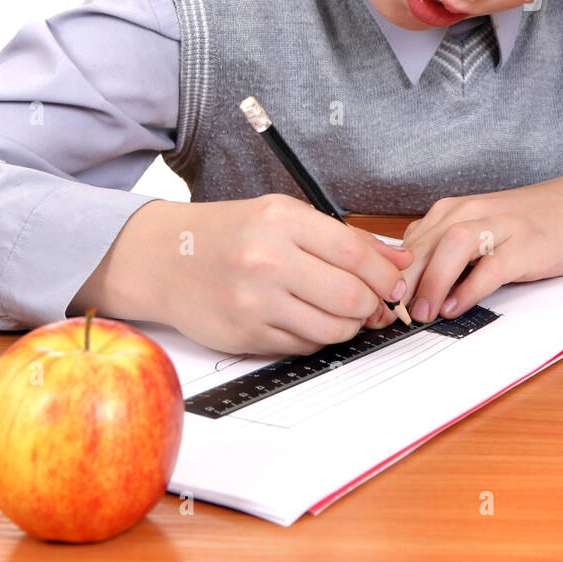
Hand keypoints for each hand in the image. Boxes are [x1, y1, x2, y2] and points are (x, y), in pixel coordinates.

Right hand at [96, 194, 414, 354]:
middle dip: (373, 305)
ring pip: (332, 328)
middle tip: (375, 302)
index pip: (355, 253)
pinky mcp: (244, 336)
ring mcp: (254, 302)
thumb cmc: (229, 232)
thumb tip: (400, 261)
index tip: (397, 283)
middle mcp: (266, 260)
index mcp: (281, 221)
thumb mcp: (284, 215)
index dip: (387, 274)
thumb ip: (344, 237)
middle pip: (350, 297)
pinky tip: (307, 317)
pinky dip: (317, 336)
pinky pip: (304, 346)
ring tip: (342, 310)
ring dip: (349, 324)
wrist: (163, 257)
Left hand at [374, 164, 562, 325]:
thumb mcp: (477, 230)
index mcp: (453, 212)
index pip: (408, 244)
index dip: (388, 276)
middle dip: (402, 282)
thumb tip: (405, 288)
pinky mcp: (525, 246)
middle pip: (423, 246)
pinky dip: (470, 288)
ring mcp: (500, 227)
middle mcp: (470, 213)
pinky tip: (457, 308)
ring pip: (452, 248)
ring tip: (422, 314)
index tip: (376, 305)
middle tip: (390, 316)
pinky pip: (491, 266)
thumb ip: (443, 251)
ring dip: (431, 282)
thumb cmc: (526, 224)